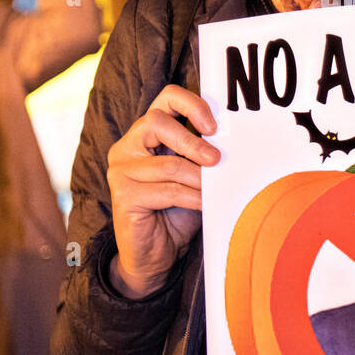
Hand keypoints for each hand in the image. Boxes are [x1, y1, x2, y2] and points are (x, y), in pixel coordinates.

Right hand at [107, 85, 219, 298]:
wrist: (155, 256)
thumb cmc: (176, 211)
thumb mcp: (192, 175)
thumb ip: (203, 154)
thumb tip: (234, 141)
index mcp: (145, 133)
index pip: (165, 98)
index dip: (191, 104)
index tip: (213, 126)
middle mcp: (127, 146)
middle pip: (157, 122)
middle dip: (192, 141)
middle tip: (215, 160)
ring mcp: (121, 171)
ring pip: (168, 164)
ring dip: (198, 179)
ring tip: (213, 190)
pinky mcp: (123, 196)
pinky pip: (167, 191)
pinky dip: (192, 198)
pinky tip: (204, 204)